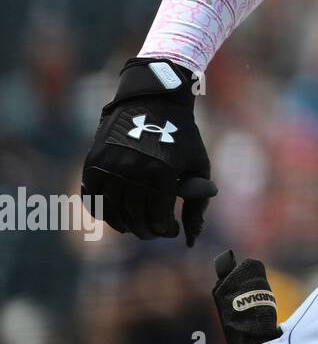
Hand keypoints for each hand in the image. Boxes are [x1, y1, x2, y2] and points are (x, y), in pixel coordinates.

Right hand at [81, 58, 217, 245]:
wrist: (153, 103)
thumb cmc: (182, 138)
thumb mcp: (199, 166)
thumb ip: (198, 204)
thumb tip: (191, 240)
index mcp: (162, 174)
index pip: (158, 220)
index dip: (165, 230)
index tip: (171, 229)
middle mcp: (133, 171)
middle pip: (135, 219)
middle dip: (147, 230)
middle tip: (154, 230)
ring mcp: (111, 167)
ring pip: (113, 213)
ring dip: (126, 225)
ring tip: (137, 224)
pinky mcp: (94, 162)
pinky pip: (93, 199)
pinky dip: (103, 212)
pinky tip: (117, 214)